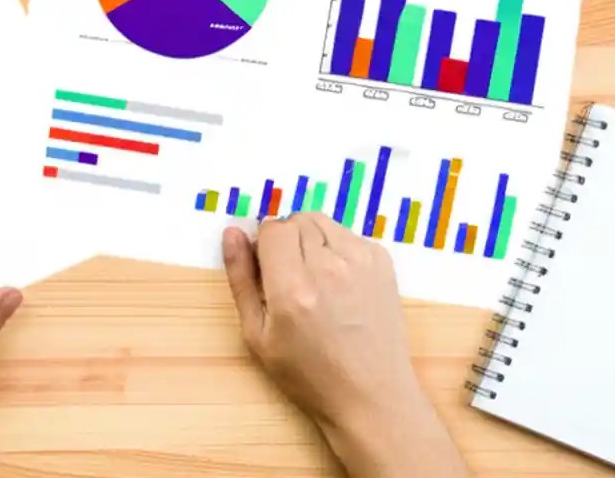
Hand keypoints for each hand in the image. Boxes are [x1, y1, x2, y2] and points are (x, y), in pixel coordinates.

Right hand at [222, 214, 468, 477]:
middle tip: (290, 278)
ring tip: (314, 278)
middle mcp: (328, 266)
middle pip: (296, 220)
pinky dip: (338, 248)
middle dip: (286, 240)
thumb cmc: (308, 373)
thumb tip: (232, 233)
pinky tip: (339, 283)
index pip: (271, 228)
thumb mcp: (257, 335)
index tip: (268, 268)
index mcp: (292, 287)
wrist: (370, 395)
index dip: (264, 243)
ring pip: (322, 222)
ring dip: (311, 239)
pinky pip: (348, 234)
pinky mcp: (382, 262)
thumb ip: (242, 279)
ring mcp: (360, 261)